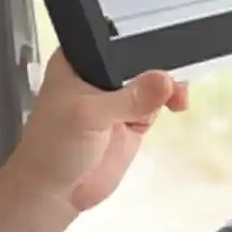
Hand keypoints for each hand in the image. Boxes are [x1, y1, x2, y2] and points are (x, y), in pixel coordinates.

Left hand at [5, 50, 187, 212]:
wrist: (54, 192)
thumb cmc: (53, 147)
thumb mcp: (89, 115)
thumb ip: (129, 98)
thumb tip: (165, 81)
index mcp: (78, 62)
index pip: (113, 39)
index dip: (138, 41)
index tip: (164, 48)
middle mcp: (98, 76)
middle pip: (140, 59)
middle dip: (160, 65)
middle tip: (174, 79)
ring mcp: (117, 99)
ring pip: (153, 82)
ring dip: (170, 86)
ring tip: (177, 98)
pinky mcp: (132, 119)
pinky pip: (158, 104)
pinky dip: (171, 102)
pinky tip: (176, 105)